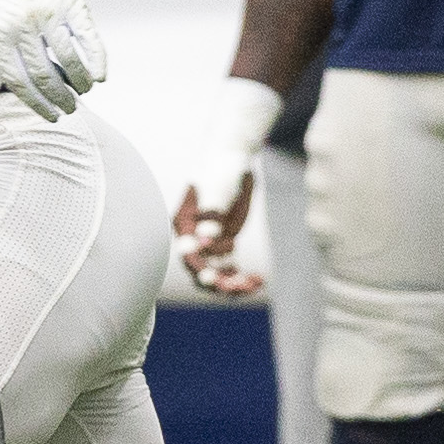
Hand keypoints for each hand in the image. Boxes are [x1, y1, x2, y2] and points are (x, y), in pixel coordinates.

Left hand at [0, 0, 105, 120]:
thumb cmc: (12, 1)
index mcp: (1, 35)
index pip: (18, 79)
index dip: (36, 102)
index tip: (51, 115)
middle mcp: (23, 25)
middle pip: (42, 73)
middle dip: (58, 97)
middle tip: (69, 109)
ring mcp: (49, 13)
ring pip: (67, 57)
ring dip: (78, 81)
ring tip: (83, 92)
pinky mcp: (72, 3)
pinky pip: (86, 37)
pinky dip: (96, 60)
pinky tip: (100, 76)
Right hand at [174, 77, 282, 296]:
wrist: (234, 156)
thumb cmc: (222, 167)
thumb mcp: (218, 186)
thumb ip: (211, 211)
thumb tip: (205, 239)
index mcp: (184, 223)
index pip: (187, 253)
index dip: (199, 266)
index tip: (214, 274)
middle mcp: (194, 236)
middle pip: (200, 269)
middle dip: (217, 282)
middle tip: (238, 287)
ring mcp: (210, 239)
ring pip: (216, 272)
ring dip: (232, 283)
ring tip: (253, 285)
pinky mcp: (225, 239)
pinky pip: (230, 265)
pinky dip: (242, 276)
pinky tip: (258, 280)